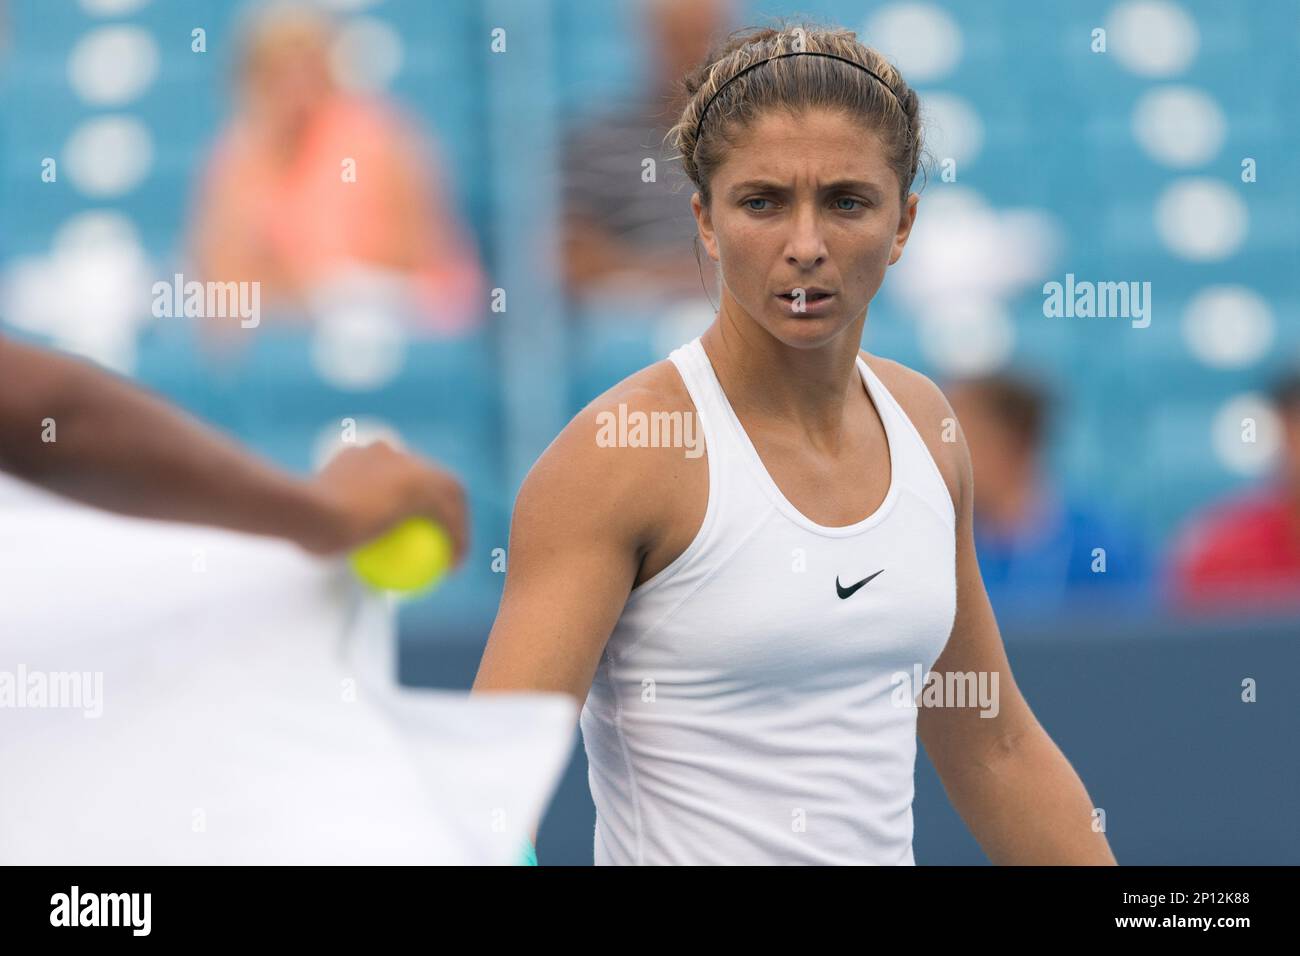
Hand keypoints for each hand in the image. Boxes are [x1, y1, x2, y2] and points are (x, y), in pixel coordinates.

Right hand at [302, 441, 468, 563]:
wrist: (307, 511)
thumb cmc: (305, 527)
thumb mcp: (319, 525)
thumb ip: (338, 526)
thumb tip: (345, 550)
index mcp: (365, 454)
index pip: (402, 474)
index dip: (416, 498)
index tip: (417, 529)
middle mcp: (390, 451)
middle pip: (432, 477)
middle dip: (447, 504)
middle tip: (444, 539)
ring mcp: (406, 463)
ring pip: (448, 494)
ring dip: (458, 523)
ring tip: (456, 554)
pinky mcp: (420, 485)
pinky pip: (448, 518)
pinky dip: (456, 540)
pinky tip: (454, 567)